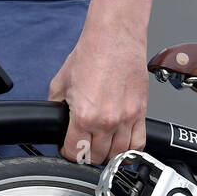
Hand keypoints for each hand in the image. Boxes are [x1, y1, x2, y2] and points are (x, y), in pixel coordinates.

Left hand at [49, 19, 148, 165]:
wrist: (114, 37)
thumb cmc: (90, 54)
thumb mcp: (60, 83)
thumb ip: (57, 107)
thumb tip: (56, 122)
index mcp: (84, 116)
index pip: (75, 153)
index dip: (68, 152)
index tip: (69, 147)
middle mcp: (106, 121)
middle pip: (97, 158)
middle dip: (88, 154)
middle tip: (85, 144)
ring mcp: (126, 118)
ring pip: (118, 155)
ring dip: (109, 154)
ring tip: (102, 144)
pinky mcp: (140, 113)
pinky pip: (138, 144)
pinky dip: (130, 150)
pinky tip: (122, 144)